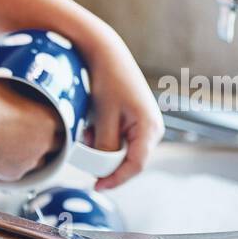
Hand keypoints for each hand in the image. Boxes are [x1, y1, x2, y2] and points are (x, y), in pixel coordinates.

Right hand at [0, 79, 66, 183]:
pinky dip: (16, 161)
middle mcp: (44, 143)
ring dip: (33, 150)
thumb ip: (20, 86)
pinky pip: (21, 168)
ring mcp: (30, 161)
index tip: (45, 113)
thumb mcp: (6, 83)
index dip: (53, 116)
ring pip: (39, 158)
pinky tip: (4, 151)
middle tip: (32, 127)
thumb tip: (20, 79)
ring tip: (16, 140)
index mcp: (49, 120)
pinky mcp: (15, 174)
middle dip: (47, 135)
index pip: (62, 120)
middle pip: (56, 142)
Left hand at [76, 29, 165, 191]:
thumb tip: (102, 170)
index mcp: (149, 128)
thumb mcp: (104, 116)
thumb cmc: (107, 81)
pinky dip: (105, 137)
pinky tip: (91, 126)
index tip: (97, 186)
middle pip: (130, 160)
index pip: (135, 165)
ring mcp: (144, 124)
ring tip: (86, 133)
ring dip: (103, 148)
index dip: (116, 179)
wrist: (106, 52)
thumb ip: (105, 145)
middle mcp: (152, 128)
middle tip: (85, 154)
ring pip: (123, 149)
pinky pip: (121, 138)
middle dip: (106, 161)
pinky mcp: (135, 119)